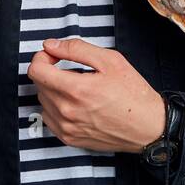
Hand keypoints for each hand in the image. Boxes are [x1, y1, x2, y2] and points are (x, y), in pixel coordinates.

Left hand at [27, 38, 166, 152]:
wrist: (148, 126)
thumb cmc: (133, 94)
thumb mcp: (110, 60)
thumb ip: (76, 49)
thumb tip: (51, 45)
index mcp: (76, 90)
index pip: (36, 70)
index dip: (43, 57)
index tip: (54, 56)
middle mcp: (67, 111)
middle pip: (38, 84)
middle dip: (49, 71)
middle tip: (68, 69)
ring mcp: (67, 128)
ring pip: (43, 101)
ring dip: (52, 90)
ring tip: (75, 87)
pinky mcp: (70, 139)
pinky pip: (49, 118)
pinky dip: (56, 108)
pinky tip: (74, 103)